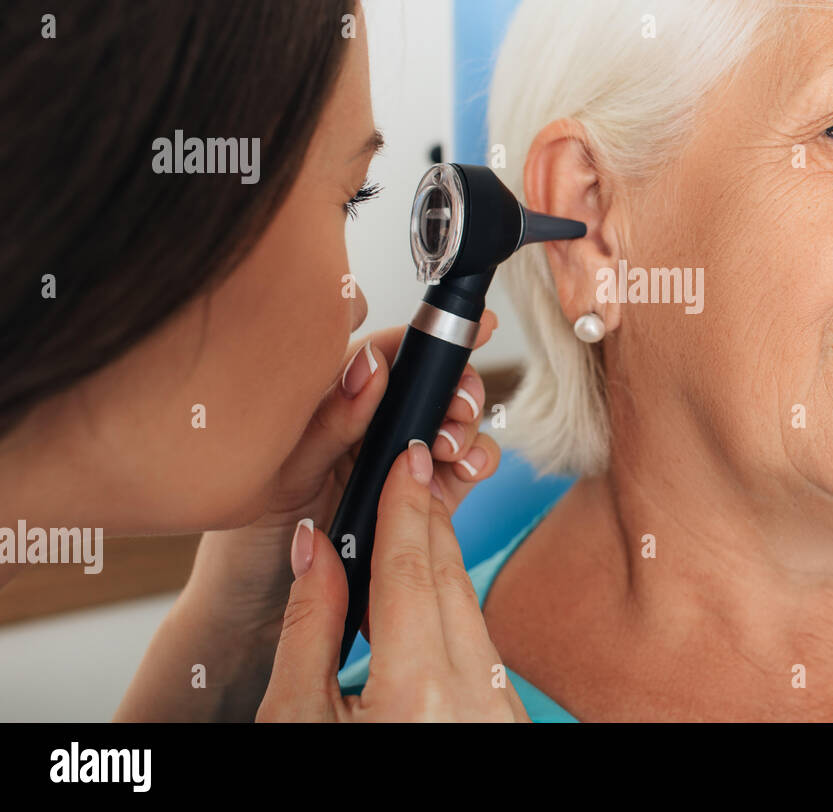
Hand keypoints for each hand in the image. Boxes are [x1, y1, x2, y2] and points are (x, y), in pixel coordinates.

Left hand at [181, 312, 502, 639]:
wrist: (254, 619)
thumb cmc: (245, 542)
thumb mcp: (279, 473)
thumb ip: (328, 419)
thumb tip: (370, 365)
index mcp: (328, 403)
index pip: (384, 355)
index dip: (429, 334)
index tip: (472, 325)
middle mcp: (367, 428)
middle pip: (429, 387)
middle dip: (456, 388)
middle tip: (457, 407)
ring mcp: (397, 466)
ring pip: (451, 428)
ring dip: (467, 429)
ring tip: (454, 449)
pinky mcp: (420, 505)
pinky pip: (459, 475)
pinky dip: (476, 465)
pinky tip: (469, 470)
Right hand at [257, 442, 528, 720]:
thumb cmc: (318, 790)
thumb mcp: (295, 720)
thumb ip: (309, 629)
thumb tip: (316, 545)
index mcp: (417, 694)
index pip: (410, 571)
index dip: (405, 506)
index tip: (406, 456)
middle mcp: (475, 698)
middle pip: (450, 581)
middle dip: (428, 520)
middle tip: (409, 470)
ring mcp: (501, 714)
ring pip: (472, 612)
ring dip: (442, 564)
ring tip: (414, 521)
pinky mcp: (508, 724)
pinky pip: (483, 650)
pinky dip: (454, 613)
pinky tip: (429, 596)